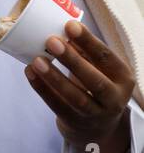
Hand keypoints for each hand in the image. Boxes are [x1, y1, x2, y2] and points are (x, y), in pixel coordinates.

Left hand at [26, 19, 134, 152]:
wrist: (97, 127)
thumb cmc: (95, 87)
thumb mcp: (99, 70)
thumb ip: (85, 52)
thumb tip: (65, 28)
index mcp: (123, 78)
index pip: (107, 58)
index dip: (89, 42)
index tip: (69, 25)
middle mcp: (114, 98)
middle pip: (94, 80)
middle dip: (72, 60)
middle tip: (51, 41)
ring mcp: (95, 114)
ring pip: (75, 97)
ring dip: (54, 77)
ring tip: (36, 60)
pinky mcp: (75, 122)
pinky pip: (57, 105)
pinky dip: (42, 89)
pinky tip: (29, 73)